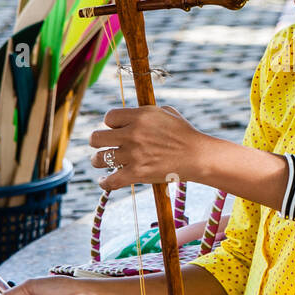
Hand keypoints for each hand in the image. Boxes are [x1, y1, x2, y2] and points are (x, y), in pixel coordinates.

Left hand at [89, 105, 209, 192]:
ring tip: (102, 162)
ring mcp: (134, 155)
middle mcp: (133, 134)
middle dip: (97, 142)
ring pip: (99, 159)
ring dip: (99, 161)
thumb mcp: (166, 112)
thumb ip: (145, 112)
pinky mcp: (137, 173)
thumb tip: (130, 114)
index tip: (115, 130)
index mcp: (140, 116)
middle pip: (96, 137)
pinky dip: (105, 183)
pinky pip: (110, 181)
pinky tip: (104, 181)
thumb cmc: (184, 134)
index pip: (109, 117)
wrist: (198, 156)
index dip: (111, 124)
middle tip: (102, 146)